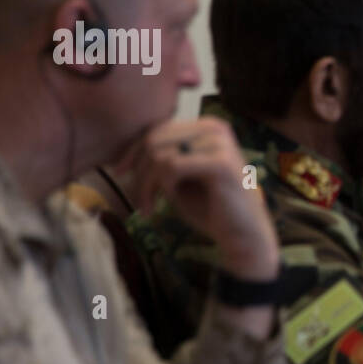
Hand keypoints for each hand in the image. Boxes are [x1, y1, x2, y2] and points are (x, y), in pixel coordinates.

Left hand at [120, 117, 278, 280]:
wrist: (243, 236)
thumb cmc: (211, 209)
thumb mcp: (178, 179)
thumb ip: (160, 160)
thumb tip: (125, 153)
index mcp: (206, 127)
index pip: (157, 128)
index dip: (133, 151)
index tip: (119, 173)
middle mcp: (214, 128)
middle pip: (155, 138)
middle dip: (139, 171)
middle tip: (139, 201)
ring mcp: (219, 143)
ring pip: (159, 153)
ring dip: (146, 183)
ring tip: (147, 207)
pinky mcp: (221, 162)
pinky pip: (171, 167)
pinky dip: (161, 188)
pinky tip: (162, 205)